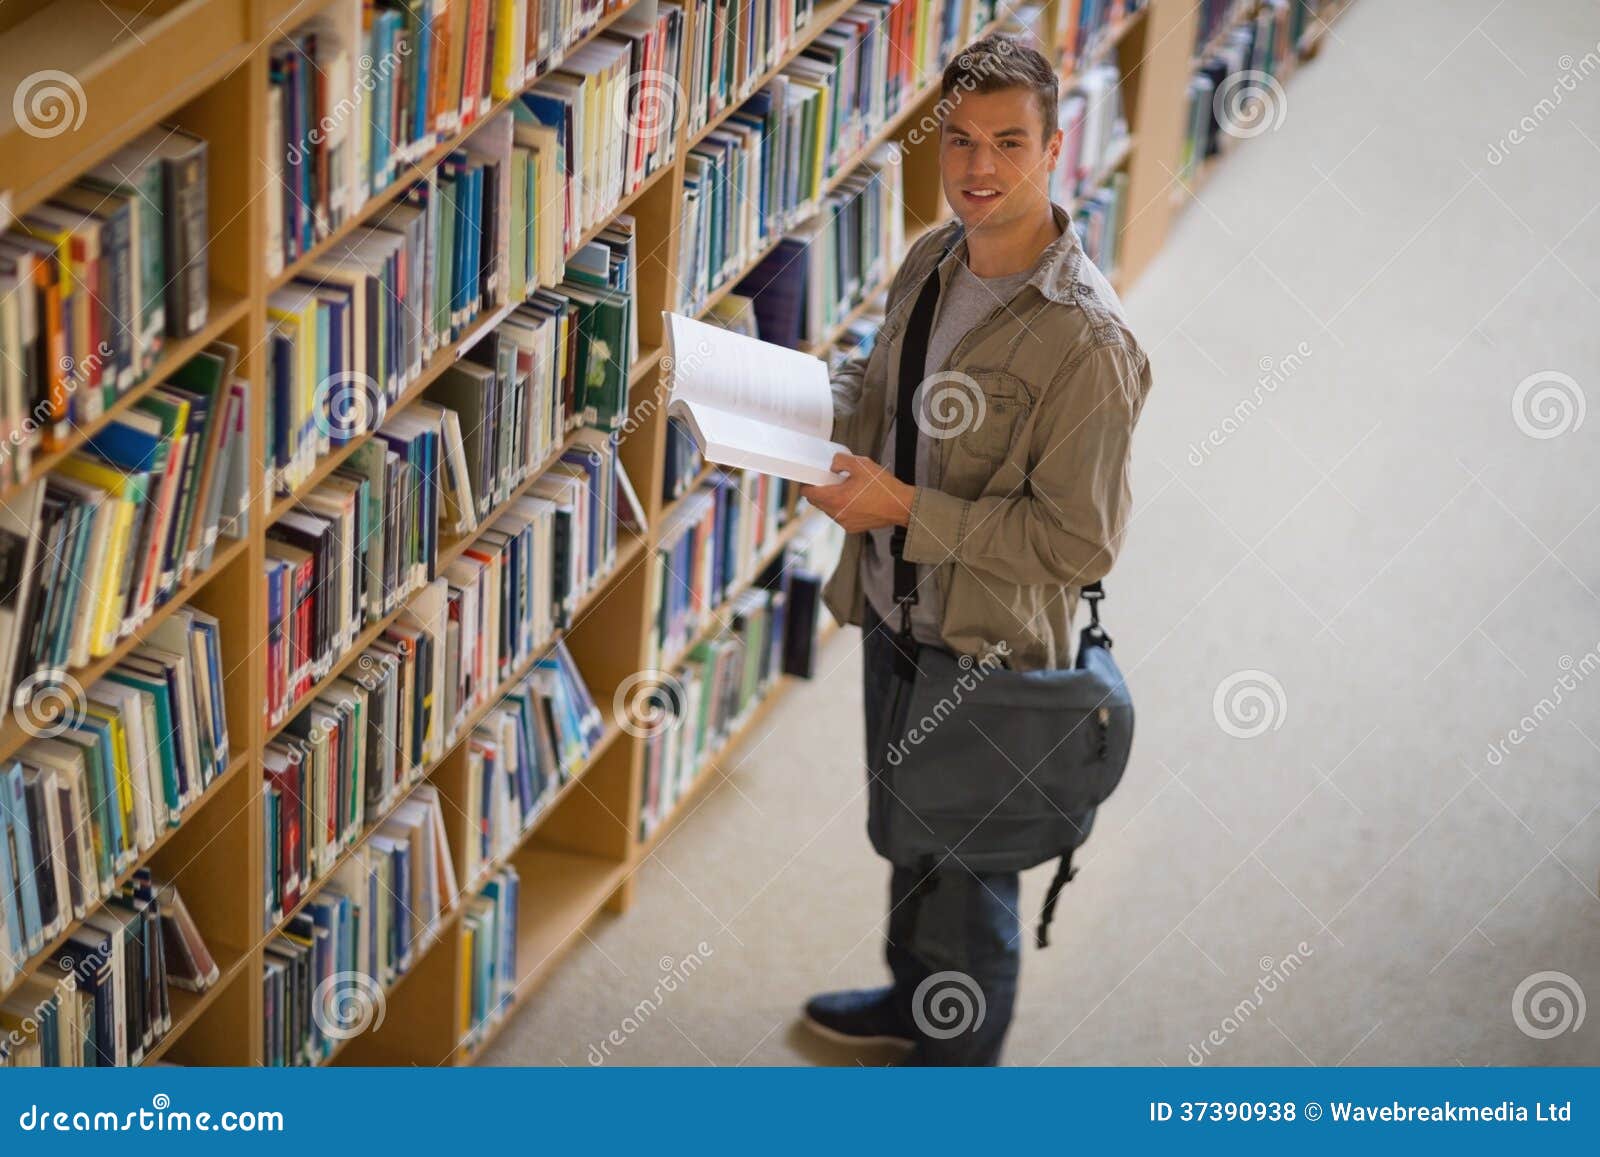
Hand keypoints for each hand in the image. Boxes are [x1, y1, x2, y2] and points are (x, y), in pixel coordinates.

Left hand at [799, 454, 913, 532]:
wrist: (901, 506)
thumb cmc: (884, 488)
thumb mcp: (862, 465)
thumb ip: (841, 461)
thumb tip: (832, 465)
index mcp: (836, 499)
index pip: (809, 494)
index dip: (807, 485)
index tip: (810, 479)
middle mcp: (838, 514)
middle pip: (818, 503)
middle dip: (820, 491)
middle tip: (830, 480)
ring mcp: (845, 523)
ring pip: (829, 510)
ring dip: (832, 500)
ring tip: (846, 489)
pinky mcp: (853, 528)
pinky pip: (840, 516)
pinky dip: (843, 508)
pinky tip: (855, 499)